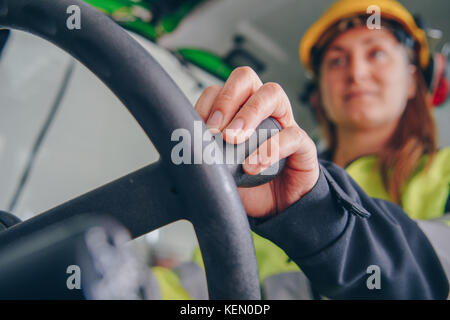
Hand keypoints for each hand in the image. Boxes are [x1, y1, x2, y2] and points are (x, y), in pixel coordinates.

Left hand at [195, 67, 319, 217]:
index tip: (198, 130)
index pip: (219, 89)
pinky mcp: (303, 144)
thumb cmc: (249, 183)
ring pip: (272, 93)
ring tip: (233, 140)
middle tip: (216, 130)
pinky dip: (270, 149)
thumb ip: (206, 155)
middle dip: (227, 98)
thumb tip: (182, 152)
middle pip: (245, 77)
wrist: (278, 207)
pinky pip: (291, 135)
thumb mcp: (221, 168)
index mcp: (238, 111)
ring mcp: (283, 123)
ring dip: (249, 113)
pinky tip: (253, 165)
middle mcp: (261, 109)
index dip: (207, 104)